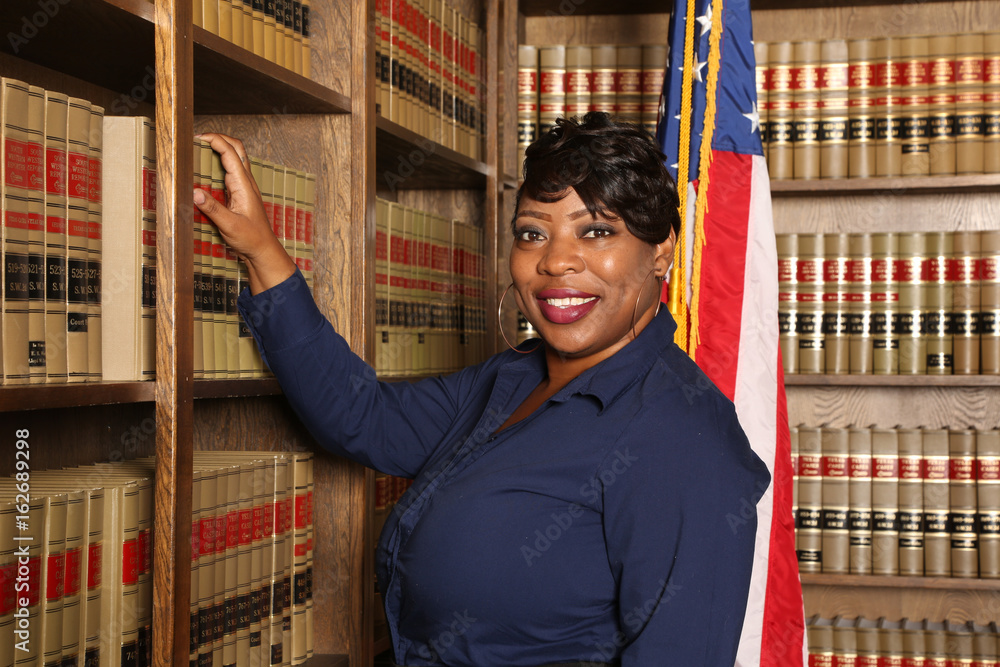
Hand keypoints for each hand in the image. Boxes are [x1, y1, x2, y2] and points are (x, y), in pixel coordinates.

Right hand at [193, 132, 296, 293]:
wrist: (263, 250)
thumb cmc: (251, 239)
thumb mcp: (230, 225)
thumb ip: (212, 209)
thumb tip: (194, 192)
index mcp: (244, 185)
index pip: (231, 153)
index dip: (215, 140)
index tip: (198, 137)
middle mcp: (245, 182)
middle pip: (236, 148)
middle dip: (218, 138)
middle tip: (197, 138)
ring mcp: (244, 186)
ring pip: (234, 158)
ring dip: (219, 148)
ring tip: (199, 148)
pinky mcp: (240, 193)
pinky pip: (230, 170)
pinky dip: (219, 162)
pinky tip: (207, 167)